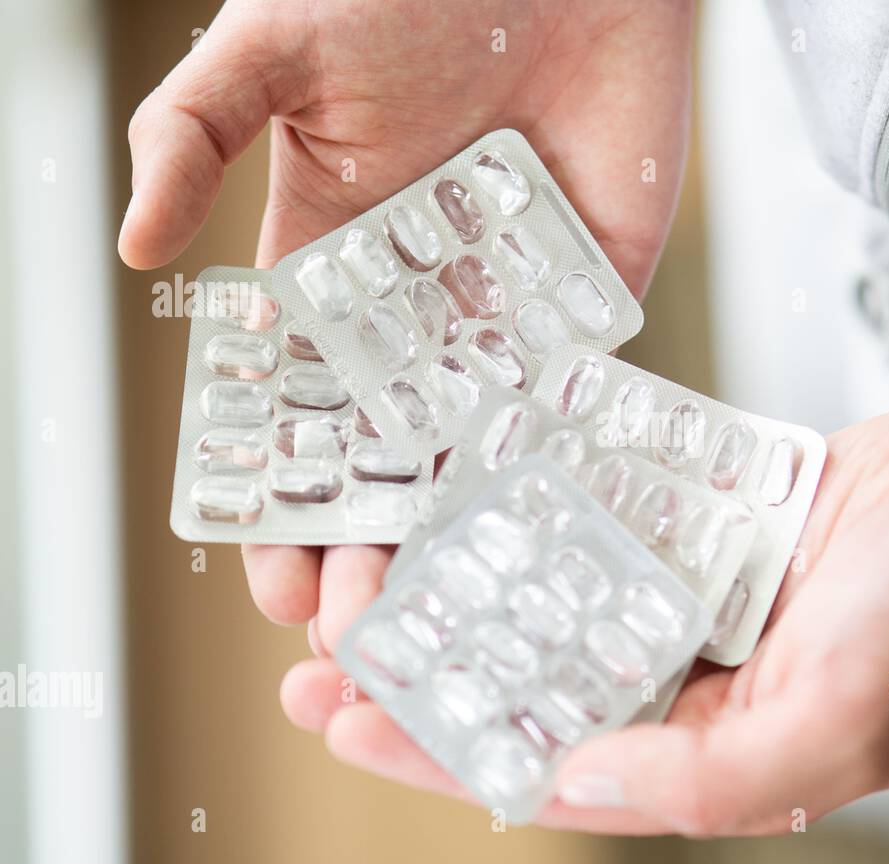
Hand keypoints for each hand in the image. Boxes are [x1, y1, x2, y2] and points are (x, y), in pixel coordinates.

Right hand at [119, 0, 694, 627]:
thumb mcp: (275, 50)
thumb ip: (193, 134)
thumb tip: (137, 249)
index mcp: (334, 264)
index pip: (299, 406)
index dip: (280, 491)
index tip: (268, 569)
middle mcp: (420, 304)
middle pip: (387, 451)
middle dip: (366, 540)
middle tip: (353, 624)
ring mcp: (510, 307)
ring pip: (476, 445)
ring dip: (450, 532)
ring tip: (434, 607)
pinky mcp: (594, 294)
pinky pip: (574, 394)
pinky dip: (553, 465)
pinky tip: (528, 534)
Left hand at [280, 401, 888, 834]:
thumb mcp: (837, 717)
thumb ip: (708, 774)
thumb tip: (569, 780)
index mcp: (714, 743)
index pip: (546, 757)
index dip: (437, 740)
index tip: (342, 712)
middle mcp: (699, 671)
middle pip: (535, 669)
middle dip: (434, 658)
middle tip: (330, 637)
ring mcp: (709, 585)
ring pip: (566, 582)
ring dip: (481, 570)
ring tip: (389, 549)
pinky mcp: (725, 509)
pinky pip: (621, 499)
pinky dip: (555, 487)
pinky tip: (488, 468)